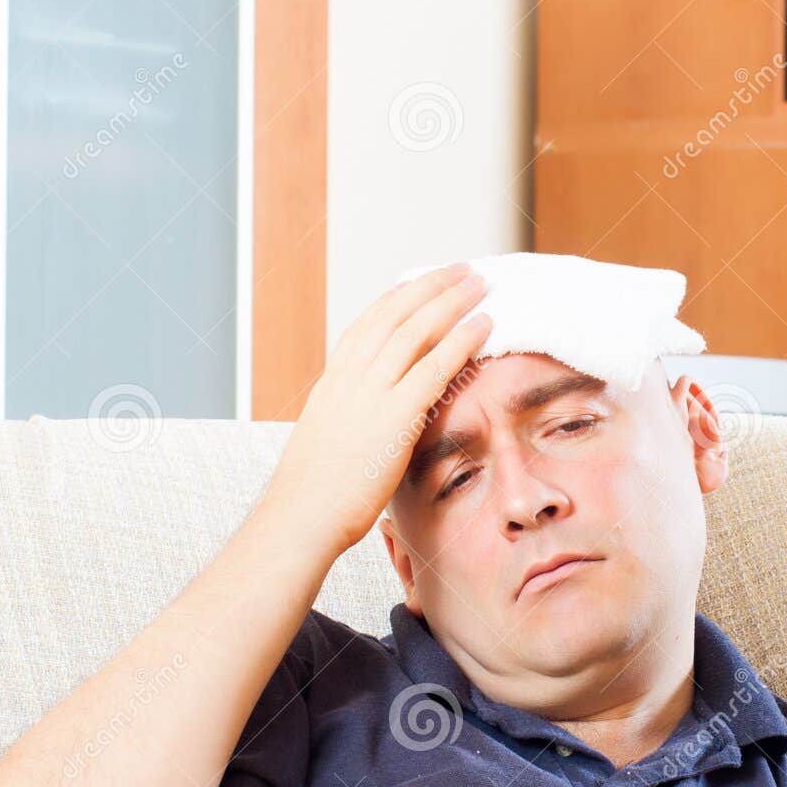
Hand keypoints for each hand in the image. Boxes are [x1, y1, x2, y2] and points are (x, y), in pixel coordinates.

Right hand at [264, 262, 491, 553]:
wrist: (301, 516)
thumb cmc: (314, 495)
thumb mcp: (327, 441)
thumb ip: (351, 421)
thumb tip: (364, 424)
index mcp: (333, 381)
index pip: (367, 325)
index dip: (397, 300)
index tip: (419, 283)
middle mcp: (350, 377)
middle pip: (395, 315)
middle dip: (431, 287)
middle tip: (460, 270)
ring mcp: (370, 393)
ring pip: (417, 330)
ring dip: (452, 301)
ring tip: (480, 284)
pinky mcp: (394, 417)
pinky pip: (434, 368)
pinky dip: (461, 341)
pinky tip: (484, 325)